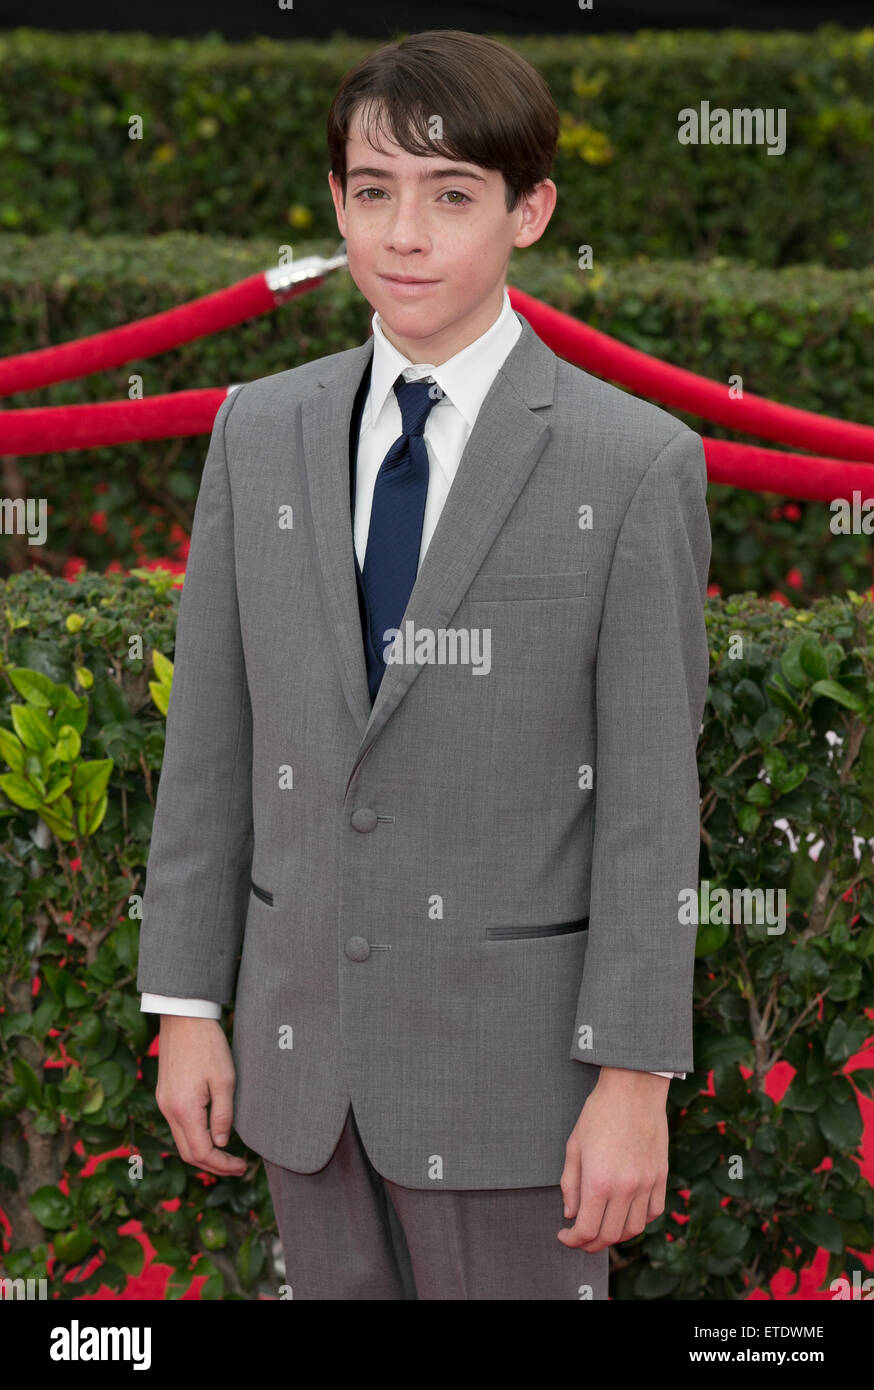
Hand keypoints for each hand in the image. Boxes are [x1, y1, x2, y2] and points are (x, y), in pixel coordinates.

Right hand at [155, 1016, 247, 1177]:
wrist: (183, 1019)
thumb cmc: (208, 1045)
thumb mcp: (225, 1079)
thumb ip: (223, 1115)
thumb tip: (222, 1143)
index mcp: (184, 1109)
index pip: (202, 1152)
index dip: (222, 1165)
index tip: (242, 1167)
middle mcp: (169, 1111)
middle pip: (188, 1153)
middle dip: (213, 1165)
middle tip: (237, 1167)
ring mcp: (163, 1103)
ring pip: (181, 1141)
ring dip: (203, 1152)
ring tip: (227, 1154)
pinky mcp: (164, 1095)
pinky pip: (177, 1126)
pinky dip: (194, 1137)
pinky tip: (210, 1134)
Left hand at [558, 1067, 669, 1251]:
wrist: (633, 1089)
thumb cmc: (599, 1113)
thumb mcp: (574, 1145)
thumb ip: (570, 1184)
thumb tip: (570, 1213)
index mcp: (598, 1181)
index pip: (586, 1230)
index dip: (573, 1240)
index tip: (565, 1235)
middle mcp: (625, 1188)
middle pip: (610, 1235)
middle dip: (591, 1243)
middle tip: (580, 1238)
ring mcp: (646, 1183)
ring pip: (634, 1229)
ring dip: (616, 1236)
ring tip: (603, 1228)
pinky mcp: (661, 1176)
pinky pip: (653, 1212)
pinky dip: (639, 1220)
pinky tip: (626, 1214)